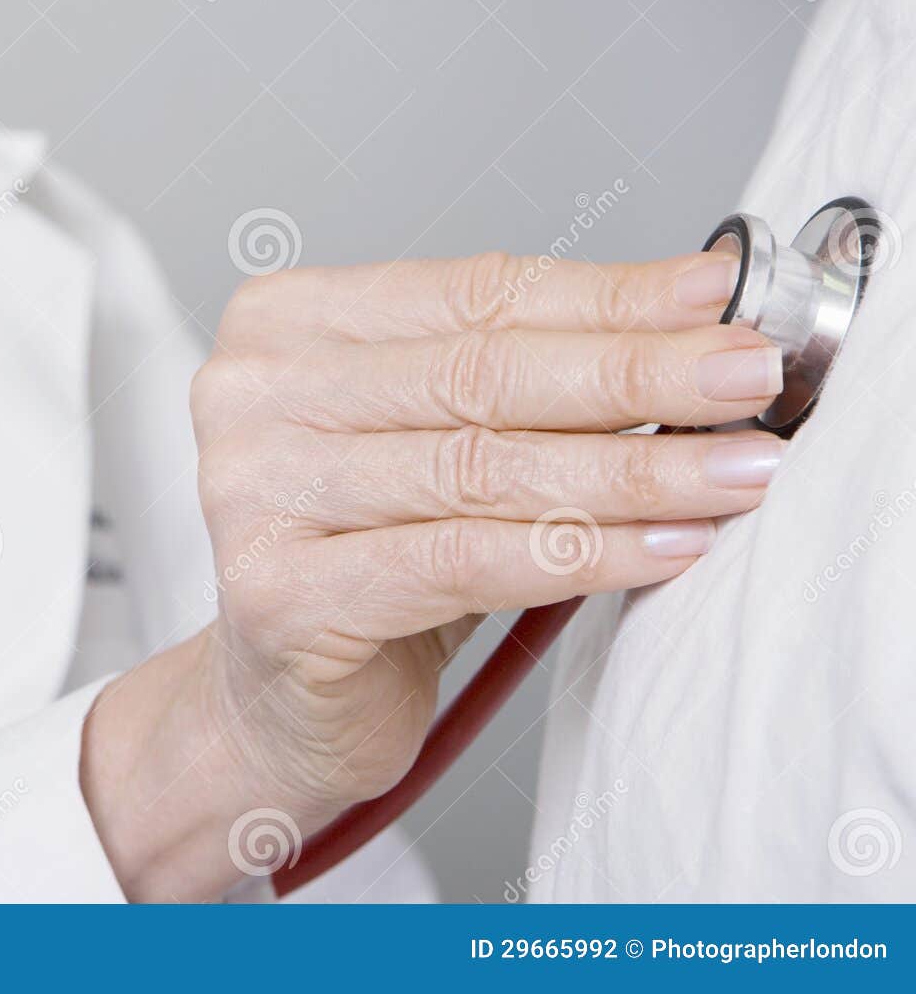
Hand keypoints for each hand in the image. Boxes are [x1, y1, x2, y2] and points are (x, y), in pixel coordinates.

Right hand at [83, 250, 782, 899]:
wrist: (286, 701)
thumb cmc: (375, 557)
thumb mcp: (444, 438)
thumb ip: (528, 371)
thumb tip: (692, 307)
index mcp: (282, 323)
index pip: (468, 293)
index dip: (604, 296)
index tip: (716, 299)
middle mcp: (248, 393)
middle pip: (476, 373)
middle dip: (634, 374)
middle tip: (746, 379)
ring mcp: (248, 492)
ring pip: (477, 468)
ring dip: (629, 471)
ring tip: (732, 472)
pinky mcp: (279, 593)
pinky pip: (461, 561)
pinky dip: (580, 554)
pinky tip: (665, 548)